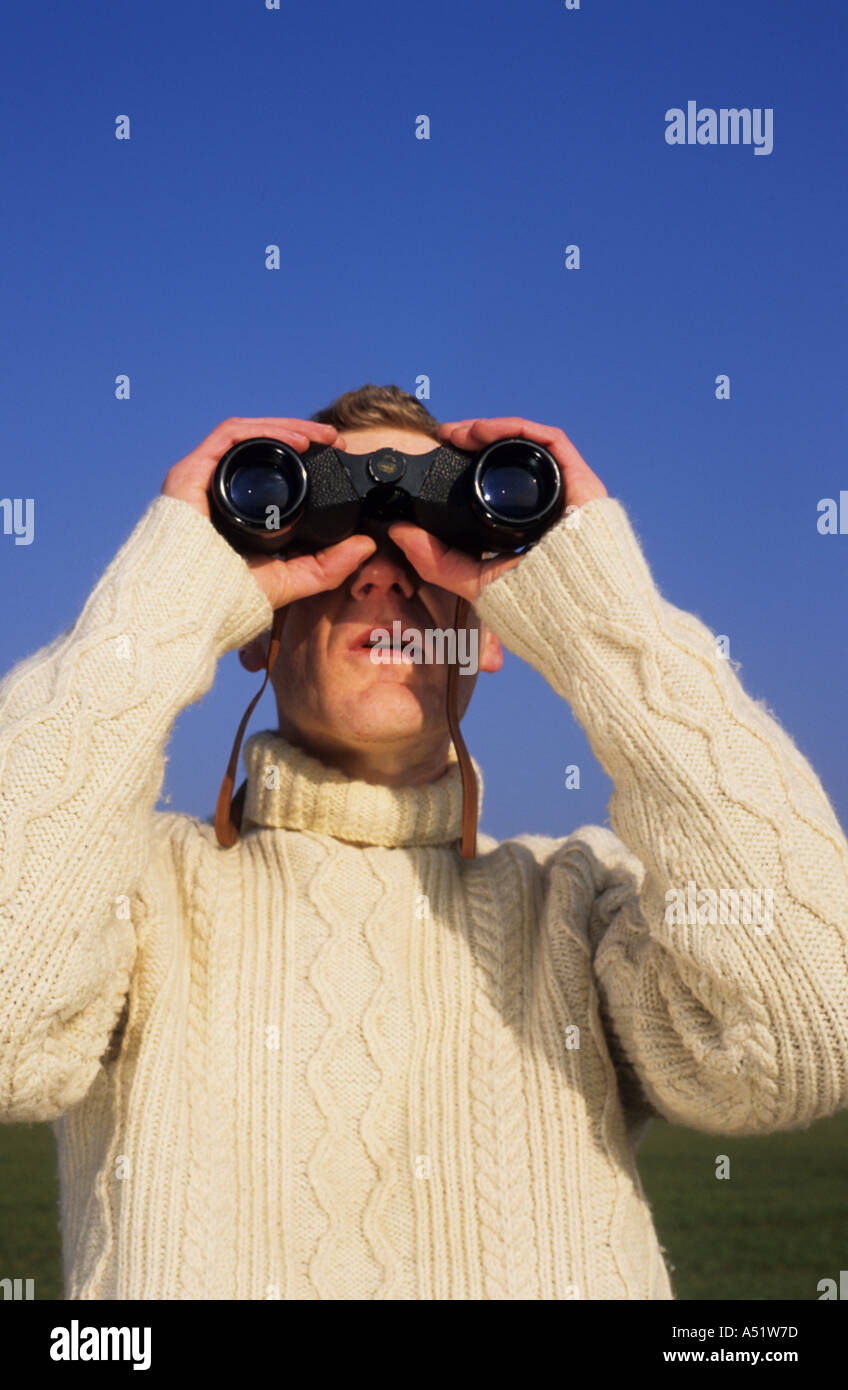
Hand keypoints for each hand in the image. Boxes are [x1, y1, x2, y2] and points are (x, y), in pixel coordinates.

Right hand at [161, 417, 375, 608]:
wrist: (187, 606)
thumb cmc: (227, 599)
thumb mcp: (291, 579)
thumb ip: (328, 566)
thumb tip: (368, 546)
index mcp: (237, 509)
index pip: (272, 470)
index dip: (306, 458)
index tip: (337, 455)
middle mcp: (218, 489)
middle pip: (262, 448)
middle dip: (301, 437)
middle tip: (335, 439)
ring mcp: (203, 478)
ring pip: (249, 436)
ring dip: (288, 428)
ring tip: (321, 435)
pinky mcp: (190, 471)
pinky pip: (230, 436)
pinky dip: (265, 431)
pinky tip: (295, 439)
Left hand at [387, 416, 607, 602]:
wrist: (576, 612)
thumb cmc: (533, 603)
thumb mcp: (471, 579)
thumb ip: (434, 560)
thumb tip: (398, 533)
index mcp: (525, 520)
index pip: (496, 478)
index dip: (467, 460)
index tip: (440, 450)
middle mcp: (546, 501)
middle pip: (511, 455)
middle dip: (476, 439)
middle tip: (446, 434)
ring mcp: (565, 489)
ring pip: (528, 444)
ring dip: (492, 429)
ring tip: (461, 432)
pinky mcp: (582, 480)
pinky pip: (550, 441)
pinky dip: (516, 430)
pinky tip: (487, 432)